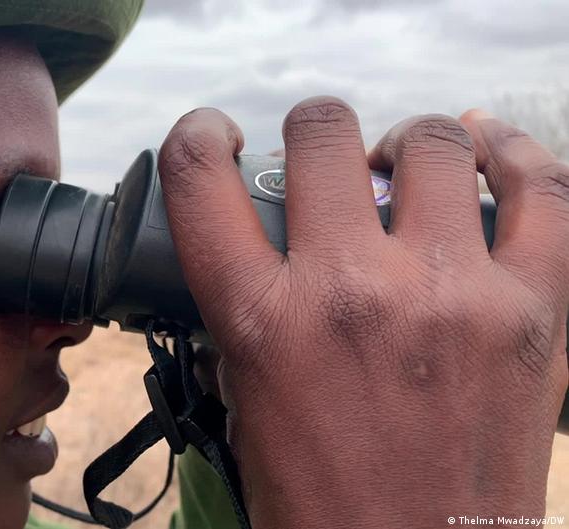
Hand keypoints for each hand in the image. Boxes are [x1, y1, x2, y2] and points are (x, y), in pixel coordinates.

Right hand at [156, 97, 568, 527]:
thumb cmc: (321, 496)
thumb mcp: (248, 400)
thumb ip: (249, 314)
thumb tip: (266, 250)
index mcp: (263, 321)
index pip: (199, 181)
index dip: (195, 137)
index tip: (215, 141)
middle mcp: (349, 292)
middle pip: (321, 134)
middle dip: (313, 133)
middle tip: (321, 162)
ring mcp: (448, 293)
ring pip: (428, 143)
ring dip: (402, 144)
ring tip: (400, 167)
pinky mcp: (530, 310)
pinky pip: (541, 190)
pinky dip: (512, 152)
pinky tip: (485, 147)